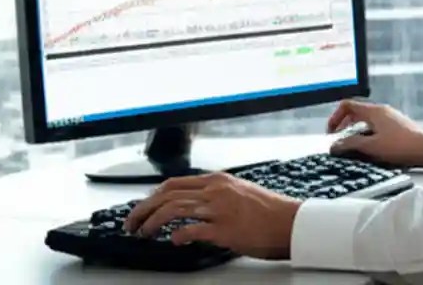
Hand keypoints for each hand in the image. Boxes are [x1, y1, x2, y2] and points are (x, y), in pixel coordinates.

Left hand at [123, 172, 300, 259]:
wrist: (291, 223)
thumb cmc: (269, 212)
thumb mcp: (239, 194)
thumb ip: (215, 197)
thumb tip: (194, 208)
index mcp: (218, 181)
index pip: (174, 184)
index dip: (152, 197)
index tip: (142, 208)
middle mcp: (216, 191)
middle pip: (167, 195)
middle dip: (144, 209)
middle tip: (132, 223)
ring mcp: (220, 209)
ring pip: (174, 209)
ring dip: (153, 222)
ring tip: (144, 233)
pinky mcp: (225, 229)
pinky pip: (193, 230)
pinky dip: (178, 235)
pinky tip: (172, 240)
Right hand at [326, 99, 422, 168]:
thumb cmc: (402, 146)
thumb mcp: (371, 147)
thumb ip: (350, 145)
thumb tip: (335, 145)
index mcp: (374, 111)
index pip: (347, 105)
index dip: (335, 118)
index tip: (332, 133)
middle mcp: (382, 111)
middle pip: (355, 113)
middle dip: (344, 127)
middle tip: (340, 142)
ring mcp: (390, 118)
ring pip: (366, 122)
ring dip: (356, 133)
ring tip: (353, 149)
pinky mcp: (397, 128)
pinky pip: (376, 128)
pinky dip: (368, 136)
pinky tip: (370, 151)